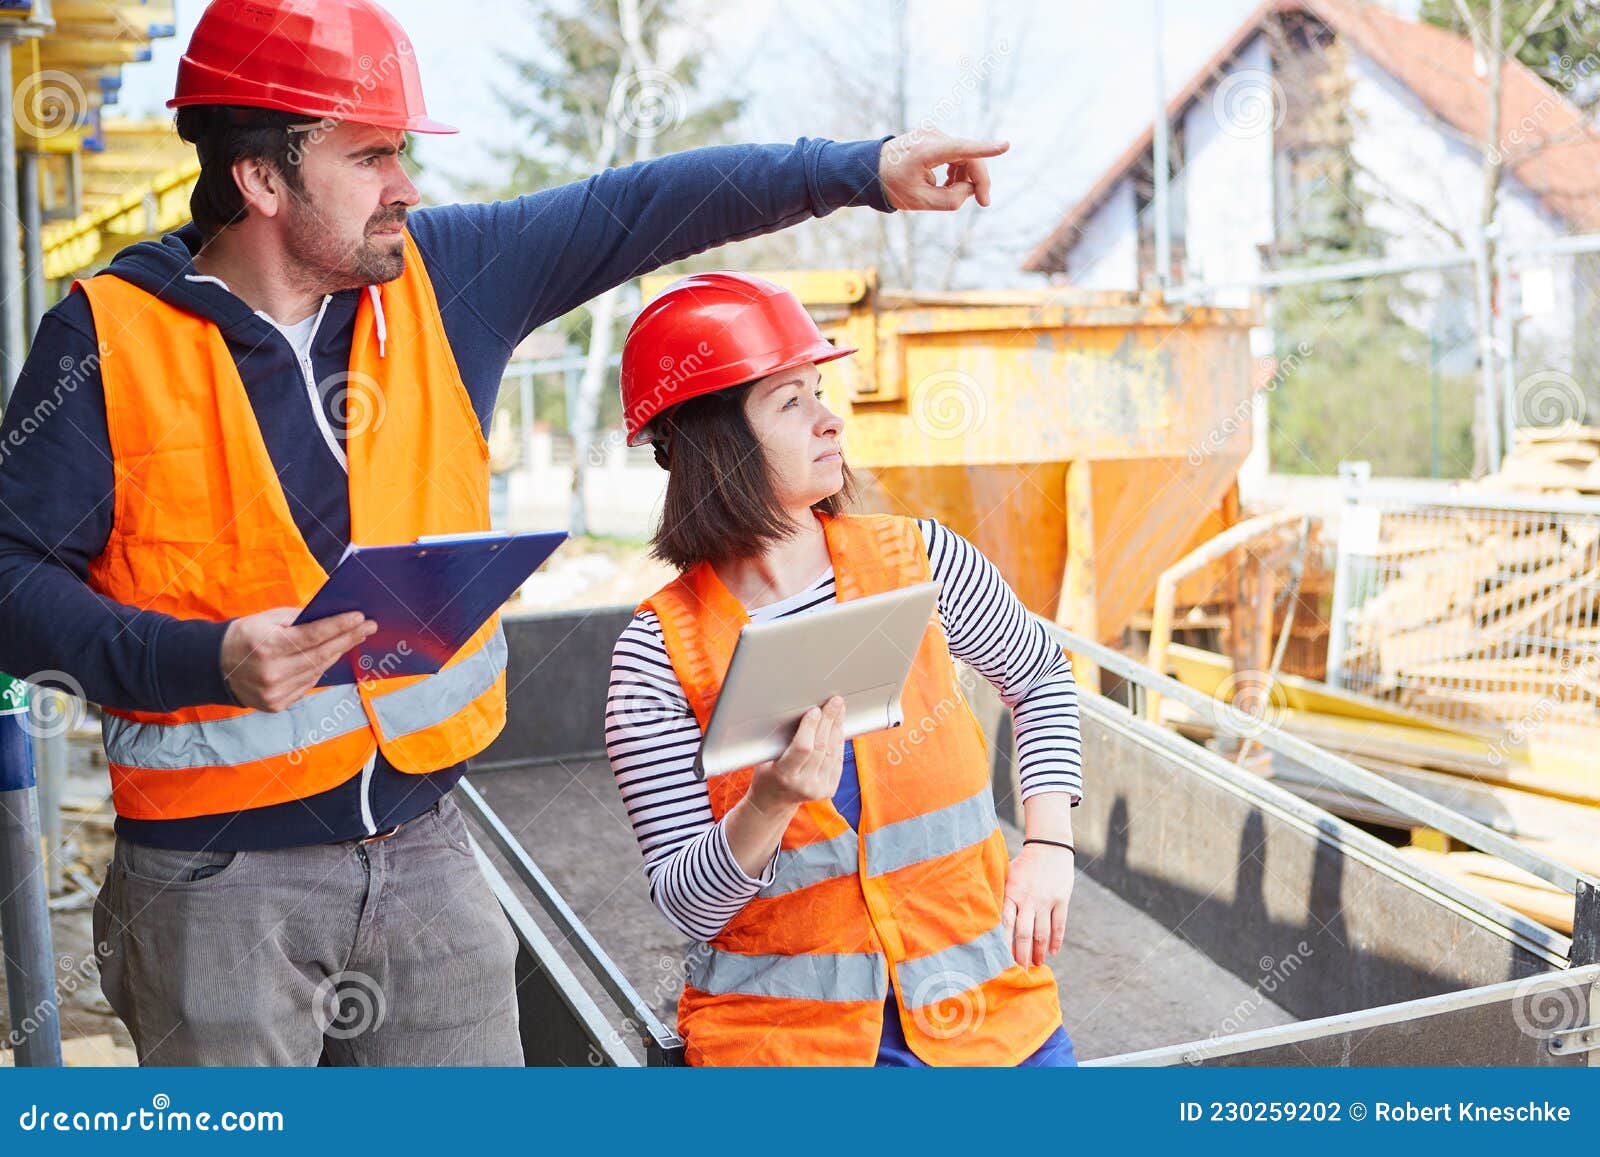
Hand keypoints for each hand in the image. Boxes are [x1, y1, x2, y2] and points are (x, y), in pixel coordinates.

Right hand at [221, 608, 375, 711]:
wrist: (215, 667)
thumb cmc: (246, 636)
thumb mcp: (266, 618)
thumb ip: (298, 618)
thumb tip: (332, 616)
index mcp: (267, 647)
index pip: (312, 636)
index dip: (338, 627)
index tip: (360, 618)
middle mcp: (272, 673)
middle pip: (320, 655)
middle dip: (347, 639)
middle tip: (368, 627)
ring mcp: (275, 693)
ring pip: (317, 671)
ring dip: (337, 653)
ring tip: (353, 638)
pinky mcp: (277, 705)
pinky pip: (308, 684)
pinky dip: (320, 669)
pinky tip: (330, 656)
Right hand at [745, 696, 846, 816]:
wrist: (772, 802)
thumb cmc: (766, 774)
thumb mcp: (766, 759)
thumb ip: (783, 742)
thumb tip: (802, 713)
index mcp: (784, 775)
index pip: (803, 748)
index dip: (810, 727)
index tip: (815, 710)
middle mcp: (804, 784)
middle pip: (821, 747)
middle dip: (829, 721)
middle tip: (835, 702)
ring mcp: (819, 788)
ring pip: (832, 752)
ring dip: (837, 728)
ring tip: (839, 710)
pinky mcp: (829, 789)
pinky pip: (837, 760)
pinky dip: (839, 742)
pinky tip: (838, 728)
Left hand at [879, 128, 1009, 210]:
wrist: (871, 169)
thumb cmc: (893, 186)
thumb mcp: (921, 202)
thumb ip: (950, 200)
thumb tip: (971, 188)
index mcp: (925, 152)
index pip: (960, 150)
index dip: (985, 149)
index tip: (1005, 145)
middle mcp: (931, 137)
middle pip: (968, 157)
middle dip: (979, 180)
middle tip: (984, 202)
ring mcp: (933, 134)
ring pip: (965, 155)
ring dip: (966, 176)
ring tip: (952, 193)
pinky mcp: (935, 137)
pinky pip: (956, 153)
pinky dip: (958, 169)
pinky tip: (948, 183)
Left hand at [1002, 841, 1074, 966]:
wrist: (1049, 847)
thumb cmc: (1022, 865)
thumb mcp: (1006, 877)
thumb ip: (1000, 897)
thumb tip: (986, 921)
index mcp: (1011, 893)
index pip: (1004, 924)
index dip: (1003, 944)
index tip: (1000, 960)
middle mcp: (1028, 899)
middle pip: (1024, 934)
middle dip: (1022, 955)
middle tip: (1020, 970)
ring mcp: (1046, 900)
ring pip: (1043, 933)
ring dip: (1039, 952)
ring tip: (1037, 964)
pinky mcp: (1061, 900)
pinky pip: (1059, 925)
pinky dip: (1056, 941)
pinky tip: (1052, 952)